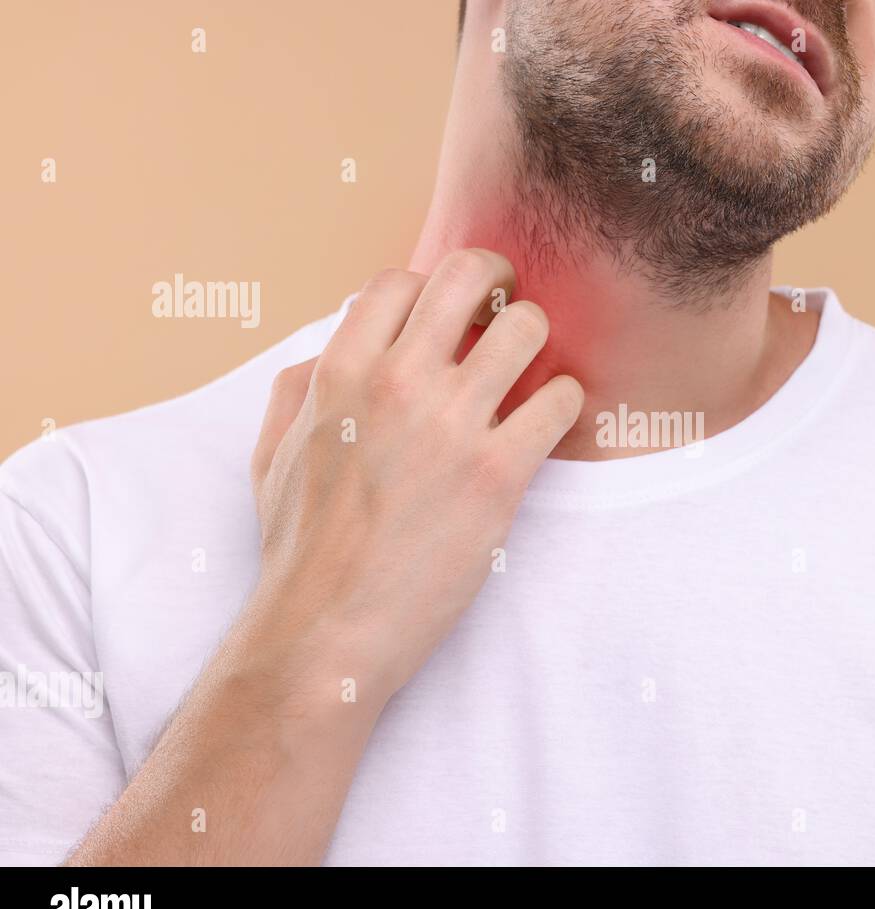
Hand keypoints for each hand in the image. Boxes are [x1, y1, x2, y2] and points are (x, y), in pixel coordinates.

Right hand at [247, 251, 581, 702]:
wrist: (326, 630)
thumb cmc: (299, 548)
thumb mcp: (271, 454)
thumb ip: (299, 389)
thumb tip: (329, 349)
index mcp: (338, 370)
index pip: (400, 279)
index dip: (430, 290)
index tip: (449, 315)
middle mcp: (398, 381)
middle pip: (471, 275)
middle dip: (498, 282)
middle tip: (505, 312)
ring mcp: (452, 424)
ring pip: (527, 327)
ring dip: (536, 341)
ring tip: (532, 372)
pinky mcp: (499, 473)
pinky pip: (561, 399)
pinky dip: (566, 402)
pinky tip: (548, 423)